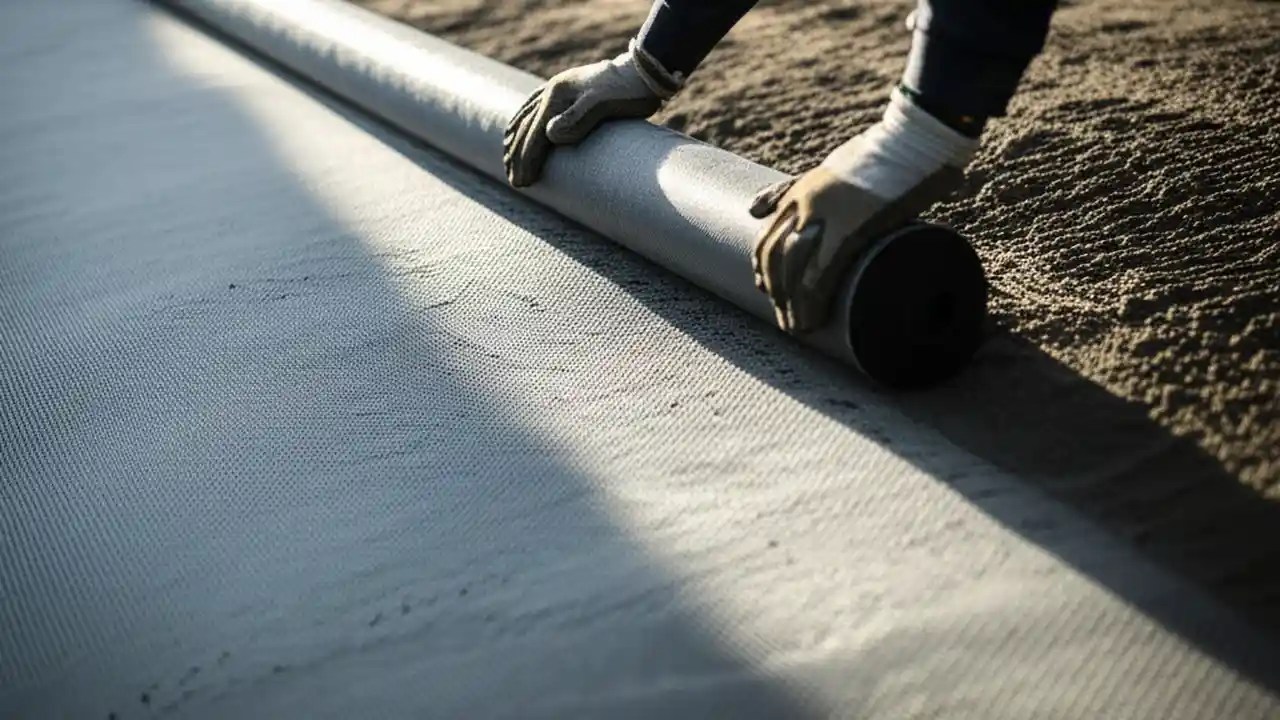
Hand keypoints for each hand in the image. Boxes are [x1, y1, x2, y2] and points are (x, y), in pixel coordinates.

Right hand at [503, 42, 680, 186]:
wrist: (643, 70)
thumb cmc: (628, 93)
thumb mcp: (605, 106)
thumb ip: (577, 119)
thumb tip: (549, 134)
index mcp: (557, 97)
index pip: (535, 135)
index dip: (526, 160)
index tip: (522, 183)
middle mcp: (552, 91)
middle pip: (526, 127)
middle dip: (517, 155)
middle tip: (514, 180)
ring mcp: (557, 89)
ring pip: (526, 116)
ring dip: (514, 139)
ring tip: (507, 158)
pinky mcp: (565, 90)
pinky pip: (534, 107)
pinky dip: (523, 121)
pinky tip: (520, 128)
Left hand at [749, 89, 976, 333]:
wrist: (913, 138)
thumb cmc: (883, 154)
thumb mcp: (833, 167)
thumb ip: (797, 187)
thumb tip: (754, 210)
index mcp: (801, 190)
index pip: (767, 235)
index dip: (763, 266)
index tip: (764, 287)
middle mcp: (805, 203)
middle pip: (775, 257)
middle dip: (775, 291)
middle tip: (783, 316)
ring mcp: (825, 215)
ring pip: (792, 270)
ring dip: (791, 304)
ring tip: (798, 327)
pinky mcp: (851, 228)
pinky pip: (820, 274)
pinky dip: (813, 303)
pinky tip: (812, 320)